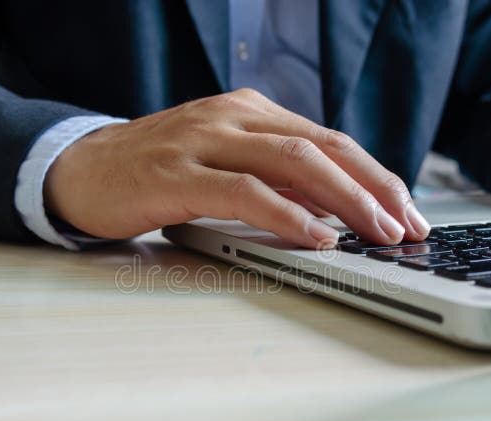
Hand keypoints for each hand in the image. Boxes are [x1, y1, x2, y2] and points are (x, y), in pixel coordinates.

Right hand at [44, 88, 429, 248]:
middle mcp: (233, 117)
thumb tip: (334, 207)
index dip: (375, 176)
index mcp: (251, 112)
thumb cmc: (158, 172)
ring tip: (378, 235)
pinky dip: (289, 216)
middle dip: (375, 188)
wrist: (82, 169)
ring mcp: (204, 141)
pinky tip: (318, 239)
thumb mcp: (224, 163)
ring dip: (345, 201)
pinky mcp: (178, 174)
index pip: (329, 140)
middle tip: (408, 226)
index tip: (409, 211)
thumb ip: (274, 177)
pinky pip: (246, 192)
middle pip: (323, 147)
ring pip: (293, 163)